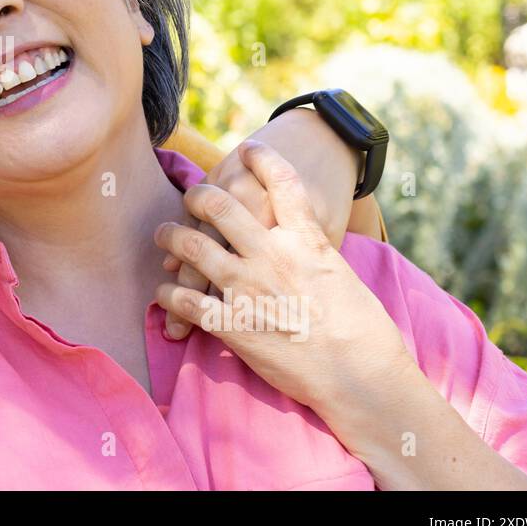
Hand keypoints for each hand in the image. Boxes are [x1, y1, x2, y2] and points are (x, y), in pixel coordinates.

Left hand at [153, 140, 414, 410]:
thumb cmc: (363, 330)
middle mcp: (272, 255)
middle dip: (197, 195)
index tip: (249, 149)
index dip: (262, 158)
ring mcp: (248, 288)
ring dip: (171, 236)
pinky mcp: (233, 324)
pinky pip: (185, 299)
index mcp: (306, 240)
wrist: (361, 376)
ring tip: (163, 235)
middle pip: (220, 205)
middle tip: (191, 196)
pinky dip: (168, 293)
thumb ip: (311, 252)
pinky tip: (165, 291)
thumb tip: (298, 242)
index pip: (282, 181)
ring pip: (192, 245)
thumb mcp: (342, 275)